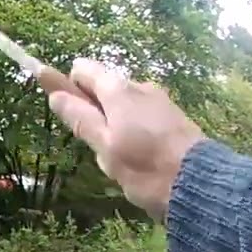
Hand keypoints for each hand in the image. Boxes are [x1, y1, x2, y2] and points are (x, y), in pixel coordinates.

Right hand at [44, 58, 204, 222]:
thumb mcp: (104, 145)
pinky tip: (139, 155)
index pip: (83, 70)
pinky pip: (140, 115)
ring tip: (119, 157)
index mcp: (118, 90)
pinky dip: (131, 129)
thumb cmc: (143, 167)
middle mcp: (139, 86)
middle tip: (97, 146)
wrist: (196, 182)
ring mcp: (158, 100)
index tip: (65, 113)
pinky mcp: (171, 116)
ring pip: (121, 104)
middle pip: (103, 87)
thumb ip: (79, 118)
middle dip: (93, 110)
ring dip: (112, 123)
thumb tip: (55, 95)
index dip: (68, 86)